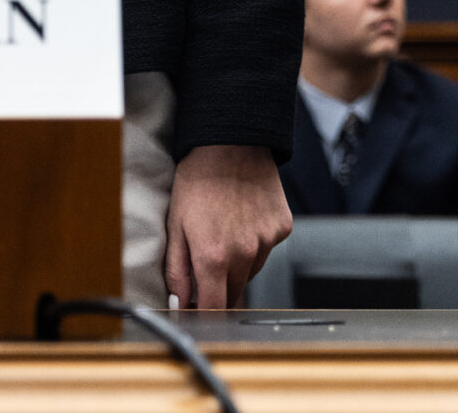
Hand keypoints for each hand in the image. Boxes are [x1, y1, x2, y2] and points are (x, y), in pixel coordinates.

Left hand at [163, 144, 289, 309]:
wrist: (232, 142)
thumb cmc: (197, 180)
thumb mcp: (175, 224)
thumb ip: (177, 269)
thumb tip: (180, 303)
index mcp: (213, 257)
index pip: (213, 310)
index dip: (204, 316)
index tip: (197, 312)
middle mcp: (244, 254)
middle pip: (234, 294)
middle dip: (218, 288)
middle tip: (206, 261)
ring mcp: (267, 242)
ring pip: (251, 272)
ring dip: (238, 264)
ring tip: (225, 231)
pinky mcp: (282, 229)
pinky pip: (267, 249)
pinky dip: (256, 243)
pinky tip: (244, 219)